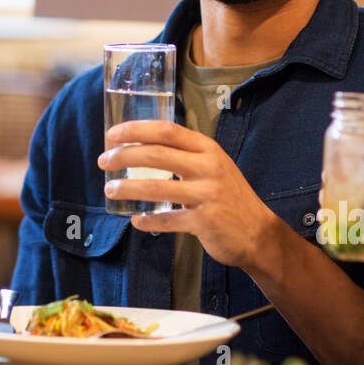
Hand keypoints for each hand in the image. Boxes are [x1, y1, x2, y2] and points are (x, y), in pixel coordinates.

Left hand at [99, 120, 279, 271]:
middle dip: (124, 156)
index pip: (167, 130)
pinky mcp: (204, 221)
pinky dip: (149, 221)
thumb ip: (187, 156)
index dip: (136, 130)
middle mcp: (208, 167)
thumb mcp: (214, 167)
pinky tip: (136, 220)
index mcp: (208, 149)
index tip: (113, 134)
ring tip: (110, 190)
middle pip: (157, 155)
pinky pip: (168, 220)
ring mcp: (207, 195)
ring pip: (157, 187)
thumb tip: (144, 149)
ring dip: (128, 187)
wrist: (259, 233)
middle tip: (104, 161)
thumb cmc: (230, 197)